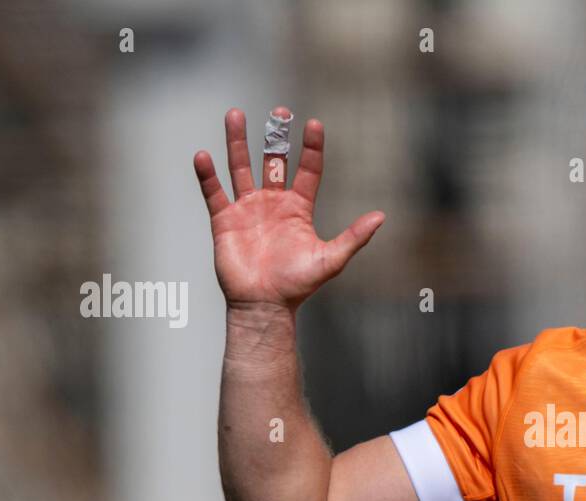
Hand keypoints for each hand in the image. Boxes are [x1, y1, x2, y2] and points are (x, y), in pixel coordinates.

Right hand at [193, 107, 384, 311]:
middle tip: (278, 111)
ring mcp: (247, 209)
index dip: (311, 148)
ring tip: (235, 113)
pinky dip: (207, 175)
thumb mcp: (331, 259)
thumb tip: (381, 217)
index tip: (314, 124)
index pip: (307, 170)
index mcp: (298, 208)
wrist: (265, 305)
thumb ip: (354, 237)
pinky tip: (203, 155)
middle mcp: (272, 203)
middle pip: (273, 160)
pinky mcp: (225, 220)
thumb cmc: (297, 285)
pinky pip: (214, 192)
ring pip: (240, 167)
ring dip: (237, 142)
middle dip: (274, 136)